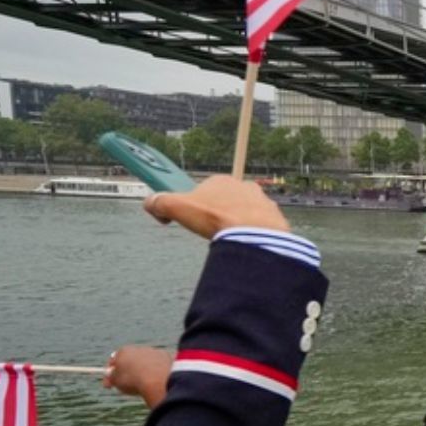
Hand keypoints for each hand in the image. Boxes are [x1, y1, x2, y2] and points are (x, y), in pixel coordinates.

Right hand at [102, 346, 171, 409]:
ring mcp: (154, 351)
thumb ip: (110, 378)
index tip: (111, 383)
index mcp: (123, 351)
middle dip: (128, 371)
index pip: (114, 360)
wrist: (157, 379)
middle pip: (130, 360)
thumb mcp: (115, 381)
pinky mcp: (167, 357)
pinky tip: (156, 381)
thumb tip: (109, 377)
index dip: (111, 372)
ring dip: (143, 371)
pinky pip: (158, 366)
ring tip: (144, 384)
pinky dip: (156, 372)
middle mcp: (138, 348)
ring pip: (145, 363)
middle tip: (128, 385)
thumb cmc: (132, 380)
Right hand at [144, 174, 289, 238]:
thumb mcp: (178, 208)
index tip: (193, 220)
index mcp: (221, 181)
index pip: (203, 191)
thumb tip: (150, 202)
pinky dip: (254, 235)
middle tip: (211, 233)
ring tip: (230, 240)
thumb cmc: (217, 219)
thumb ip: (160, 203)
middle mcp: (244, 187)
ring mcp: (262, 202)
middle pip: (225, 202)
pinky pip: (262, 227)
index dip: (195, 207)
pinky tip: (247, 244)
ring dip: (237, 225)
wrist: (255, 235)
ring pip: (245, 214)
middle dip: (217, 216)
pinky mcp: (275, 219)